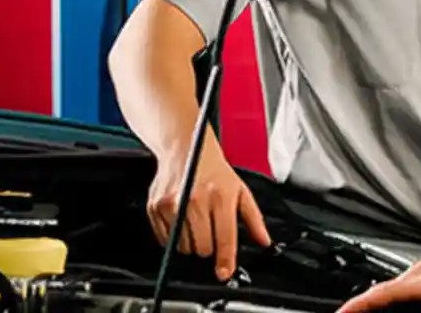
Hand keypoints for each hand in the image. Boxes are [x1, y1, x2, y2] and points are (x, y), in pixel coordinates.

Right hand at [147, 143, 271, 279]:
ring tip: (196, 221)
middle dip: (209, 246)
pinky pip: (165, 239)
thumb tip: (264, 241)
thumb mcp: (241, 191)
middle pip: (202, 248)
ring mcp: (172, 204)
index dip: (225, 259)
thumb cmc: (215, 171)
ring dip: (191, 242)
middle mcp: (195, 200)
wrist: (185, 147)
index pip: (224, 237)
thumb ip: (253, 219)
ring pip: (183, 247)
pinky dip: (174, 237)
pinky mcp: (155, 207)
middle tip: (210, 229)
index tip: (224, 273)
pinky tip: (181, 219)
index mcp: (221, 196)